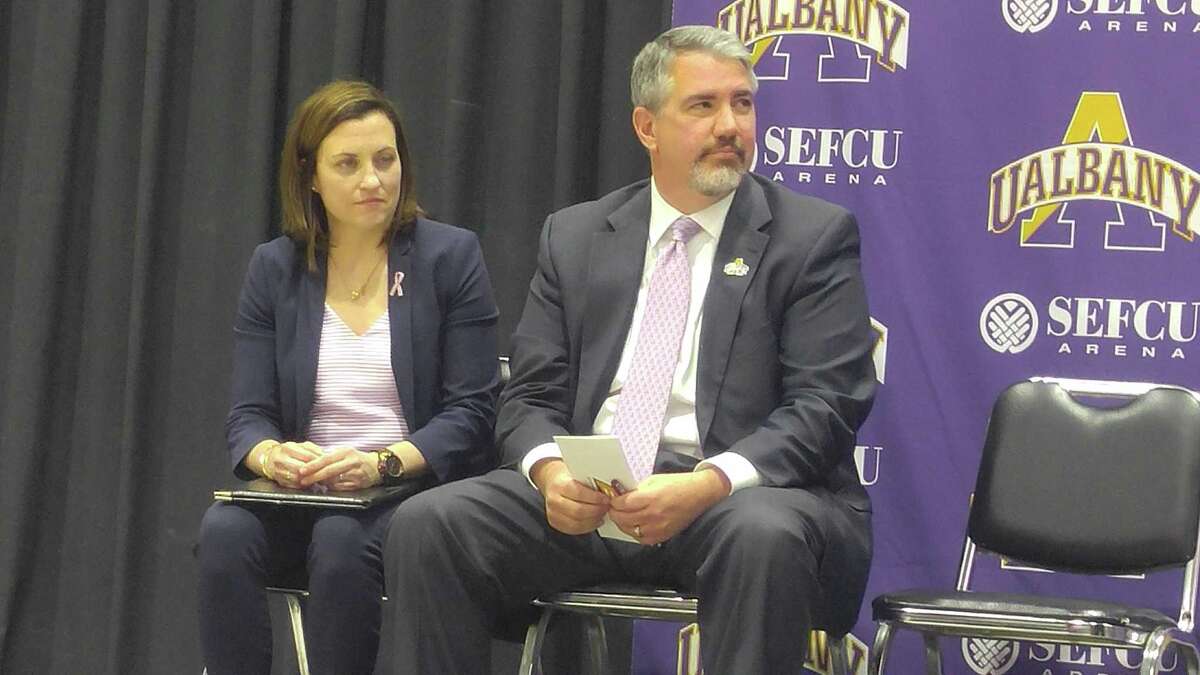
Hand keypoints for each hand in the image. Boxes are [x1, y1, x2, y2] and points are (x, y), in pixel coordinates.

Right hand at [265, 441, 322, 488]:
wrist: (270, 459)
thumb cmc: (289, 452)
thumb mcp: (300, 446)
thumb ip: (313, 449)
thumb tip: (325, 457)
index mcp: (288, 448)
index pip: (307, 456)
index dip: (320, 461)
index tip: (329, 465)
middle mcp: (281, 459)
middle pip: (302, 468)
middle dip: (315, 472)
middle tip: (326, 474)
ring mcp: (279, 472)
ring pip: (298, 478)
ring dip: (311, 479)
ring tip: (321, 478)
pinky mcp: (280, 482)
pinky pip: (295, 485)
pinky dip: (305, 485)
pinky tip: (311, 482)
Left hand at [298, 446, 378, 490]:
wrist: (377, 466)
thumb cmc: (356, 458)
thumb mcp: (344, 452)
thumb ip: (329, 457)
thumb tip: (310, 462)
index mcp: (346, 452)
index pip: (326, 459)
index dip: (313, 465)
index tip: (302, 470)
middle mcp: (351, 462)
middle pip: (329, 471)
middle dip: (314, 476)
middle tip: (303, 481)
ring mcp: (355, 473)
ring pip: (334, 480)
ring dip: (322, 483)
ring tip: (313, 483)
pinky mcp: (357, 484)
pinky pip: (340, 487)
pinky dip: (331, 488)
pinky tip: (327, 486)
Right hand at [532, 459, 610, 534]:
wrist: (553, 482)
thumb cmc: (569, 478)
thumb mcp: (578, 474)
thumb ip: (590, 483)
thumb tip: (609, 491)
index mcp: (559, 485)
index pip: (579, 494)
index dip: (595, 498)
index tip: (607, 499)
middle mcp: (553, 500)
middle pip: (578, 511)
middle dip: (596, 511)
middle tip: (607, 507)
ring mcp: (553, 514)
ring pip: (577, 523)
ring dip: (593, 520)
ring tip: (602, 514)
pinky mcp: (555, 523)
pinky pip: (574, 529)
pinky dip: (588, 526)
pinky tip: (596, 520)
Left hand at [609, 469, 729, 545]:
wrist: (699, 494)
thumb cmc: (678, 484)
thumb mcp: (654, 480)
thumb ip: (636, 489)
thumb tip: (621, 495)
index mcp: (651, 497)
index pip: (623, 504)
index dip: (614, 502)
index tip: (611, 499)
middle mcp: (654, 515)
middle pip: (623, 518)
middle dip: (614, 513)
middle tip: (612, 508)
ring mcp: (658, 527)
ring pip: (630, 530)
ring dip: (622, 524)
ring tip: (621, 516)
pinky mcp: (663, 536)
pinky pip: (641, 539)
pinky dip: (634, 532)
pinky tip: (633, 525)